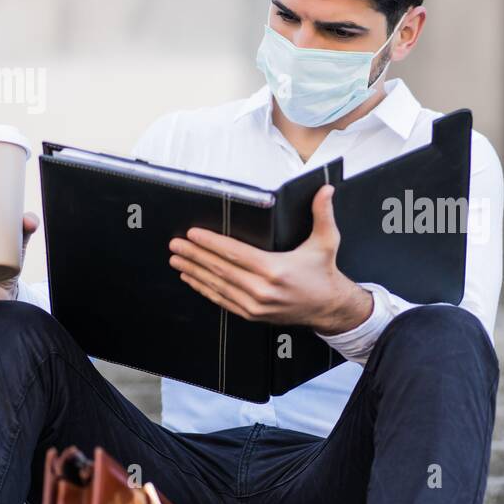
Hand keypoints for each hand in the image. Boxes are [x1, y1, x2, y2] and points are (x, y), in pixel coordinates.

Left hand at [168, 184, 373, 334]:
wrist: (328, 307)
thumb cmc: (323, 273)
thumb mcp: (326, 241)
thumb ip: (323, 214)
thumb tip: (325, 190)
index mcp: (275, 270)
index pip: (235, 253)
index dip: (211, 243)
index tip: (193, 234)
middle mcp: (262, 289)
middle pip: (220, 269)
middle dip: (195, 256)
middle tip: (176, 245)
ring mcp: (255, 304)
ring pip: (217, 286)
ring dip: (195, 272)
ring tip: (177, 261)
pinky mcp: (252, 314)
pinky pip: (222, 300)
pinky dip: (205, 289)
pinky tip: (192, 280)